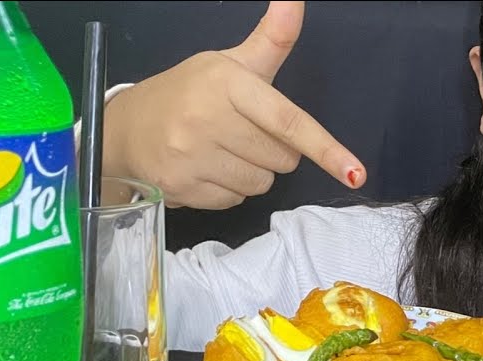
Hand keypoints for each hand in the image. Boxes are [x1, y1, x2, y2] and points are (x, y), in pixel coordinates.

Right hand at [102, 1, 365, 208]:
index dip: (326, 149)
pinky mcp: (181, 187)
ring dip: (252, 173)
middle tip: (243, 133)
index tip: (355, 173)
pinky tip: (206, 168)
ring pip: (261, 183)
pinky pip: (235, 201)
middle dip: (274, 152)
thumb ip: (272, 39)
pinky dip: (228, 190)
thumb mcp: (231, 63)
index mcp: (227, 83)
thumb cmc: (190, 93)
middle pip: (282, 159)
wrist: (126, 127)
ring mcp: (191, 155)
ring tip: (222, 151)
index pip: (288, 121)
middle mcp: (207, 118)